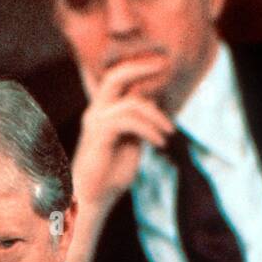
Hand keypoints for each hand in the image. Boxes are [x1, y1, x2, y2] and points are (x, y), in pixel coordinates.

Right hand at [73, 53, 173, 210]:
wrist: (93, 198)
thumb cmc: (111, 175)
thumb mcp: (130, 143)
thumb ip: (139, 123)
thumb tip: (156, 106)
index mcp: (101, 111)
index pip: (116, 79)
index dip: (137, 67)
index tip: (161, 64)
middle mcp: (95, 111)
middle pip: (116, 76)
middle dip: (141, 67)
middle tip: (165, 65)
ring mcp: (95, 122)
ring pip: (131, 104)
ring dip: (156, 116)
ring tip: (169, 132)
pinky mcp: (100, 135)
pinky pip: (129, 122)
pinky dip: (149, 130)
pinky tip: (159, 143)